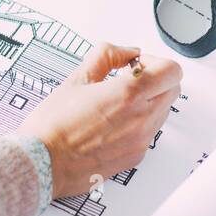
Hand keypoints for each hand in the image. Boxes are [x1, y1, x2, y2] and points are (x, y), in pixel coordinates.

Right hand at [20, 42, 182, 198]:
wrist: (43, 163)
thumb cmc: (53, 126)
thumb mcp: (77, 78)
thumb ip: (106, 56)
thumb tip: (126, 52)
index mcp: (128, 94)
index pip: (172, 71)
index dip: (156, 62)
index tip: (137, 65)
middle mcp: (141, 119)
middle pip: (173, 90)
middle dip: (156, 80)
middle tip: (129, 80)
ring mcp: (141, 141)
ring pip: (163, 112)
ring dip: (149, 101)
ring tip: (115, 103)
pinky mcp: (136, 157)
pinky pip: (149, 133)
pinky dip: (139, 123)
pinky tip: (111, 123)